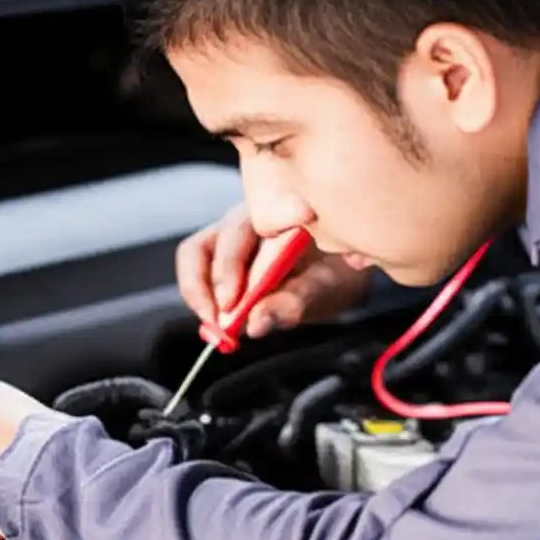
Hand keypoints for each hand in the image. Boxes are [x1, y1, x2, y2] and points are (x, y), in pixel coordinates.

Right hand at [176, 202, 372, 337]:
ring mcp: (229, 232)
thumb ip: (292, 303)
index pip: (238, 233)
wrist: (345, 266)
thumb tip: (254, 325)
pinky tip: (220, 319)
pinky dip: (202, 297)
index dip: (228, 269)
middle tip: (221, 324)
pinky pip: (198, 269)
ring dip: (198, 292)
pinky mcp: (220, 251)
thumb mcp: (326, 289)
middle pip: (206, 244)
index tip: (231, 305)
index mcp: (276, 214)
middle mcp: (247, 217)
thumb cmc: (339, 270)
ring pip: (194, 254)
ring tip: (215, 324)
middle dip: (207, 288)